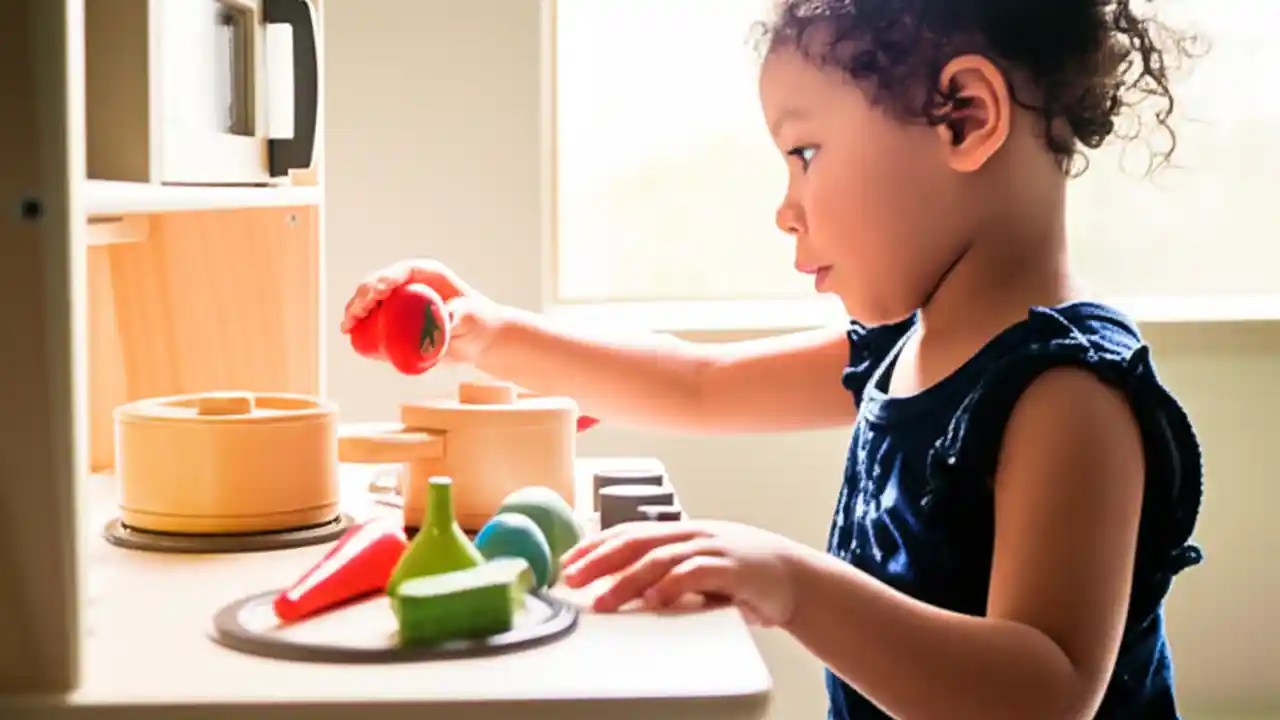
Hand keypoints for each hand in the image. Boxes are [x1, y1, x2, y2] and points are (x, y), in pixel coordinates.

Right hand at [340, 259, 501, 363]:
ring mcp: (403, 302)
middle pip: (380, 284)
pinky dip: (361, 322)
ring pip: (372, 300)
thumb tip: (445, 320)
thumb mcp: (471, 318)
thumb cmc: (481, 322)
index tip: (374, 295)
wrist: (483, 338)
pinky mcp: (398, 319)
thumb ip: (459, 317)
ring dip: (355, 309)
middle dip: (362, 296)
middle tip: (355, 316)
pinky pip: (376, 318)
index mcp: (429, 274)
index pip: (401, 272)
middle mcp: (412, 284)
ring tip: (347, 326)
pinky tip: (349, 331)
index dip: (383, 280)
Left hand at [559, 520, 804, 626]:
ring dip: (627, 580)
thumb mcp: (699, 568)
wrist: (795, 577)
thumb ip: (666, 573)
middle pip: (637, 541)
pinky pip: (697, 574)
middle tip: (573, 578)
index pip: (629, 532)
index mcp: (681, 532)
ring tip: (603, 601)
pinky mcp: (733, 569)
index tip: (569, 562)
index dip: (596, 545)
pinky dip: (671, 586)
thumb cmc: (742, 576)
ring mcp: (713, 549)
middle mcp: (693, 535)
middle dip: (600, 559)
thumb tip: (621, 589)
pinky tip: (653, 600)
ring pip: (661, 558)